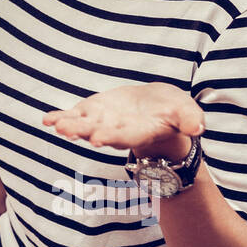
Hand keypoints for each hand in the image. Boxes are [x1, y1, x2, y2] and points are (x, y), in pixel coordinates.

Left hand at [42, 82, 203, 159]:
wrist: (157, 108)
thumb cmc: (173, 112)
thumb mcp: (186, 112)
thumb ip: (190, 119)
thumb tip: (198, 127)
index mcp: (139, 132)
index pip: (125, 137)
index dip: (111, 137)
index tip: (99, 139)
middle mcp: (117, 131)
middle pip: (99, 133)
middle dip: (84, 132)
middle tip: (69, 132)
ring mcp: (102, 122)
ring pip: (83, 126)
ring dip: (69, 126)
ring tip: (55, 125)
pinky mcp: (92, 112)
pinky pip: (74, 116)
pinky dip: (61, 117)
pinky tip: (47, 120)